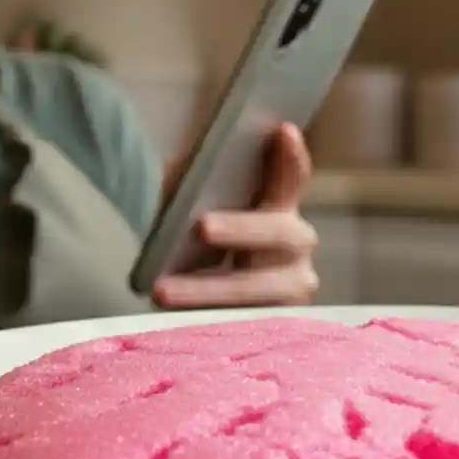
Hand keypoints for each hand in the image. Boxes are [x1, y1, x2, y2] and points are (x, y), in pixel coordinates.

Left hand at [152, 123, 319, 308]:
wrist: (204, 300)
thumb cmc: (199, 241)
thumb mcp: (194, 206)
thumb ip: (191, 186)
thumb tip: (180, 176)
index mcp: (281, 206)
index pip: (292, 175)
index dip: (290, 156)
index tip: (281, 130)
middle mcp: (296, 244)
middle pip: (279, 232)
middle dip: (240, 228)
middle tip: (200, 226)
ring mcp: (293, 289)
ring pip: (258, 289)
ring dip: (207, 289)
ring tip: (161, 291)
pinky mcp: (277, 327)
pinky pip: (245, 326)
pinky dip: (208, 320)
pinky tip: (173, 320)